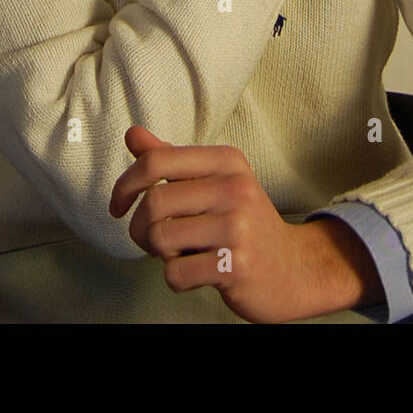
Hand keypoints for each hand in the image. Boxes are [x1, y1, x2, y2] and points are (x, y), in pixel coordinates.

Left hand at [108, 126, 378, 322]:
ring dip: (160, 254)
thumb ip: (171, 160)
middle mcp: (235, 187)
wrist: (294, 269)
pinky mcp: (236, 265)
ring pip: (160, 238)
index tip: (118, 205)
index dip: (125, 184)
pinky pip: (176, 273)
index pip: (156, 160)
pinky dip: (176, 278)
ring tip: (182, 253)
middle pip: (153, 202)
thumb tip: (132, 135)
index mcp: (226, 161)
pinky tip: (197, 272)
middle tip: (154, 240)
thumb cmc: (243, 224)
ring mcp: (238, 227)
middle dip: (141, 228)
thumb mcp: (214, 183)